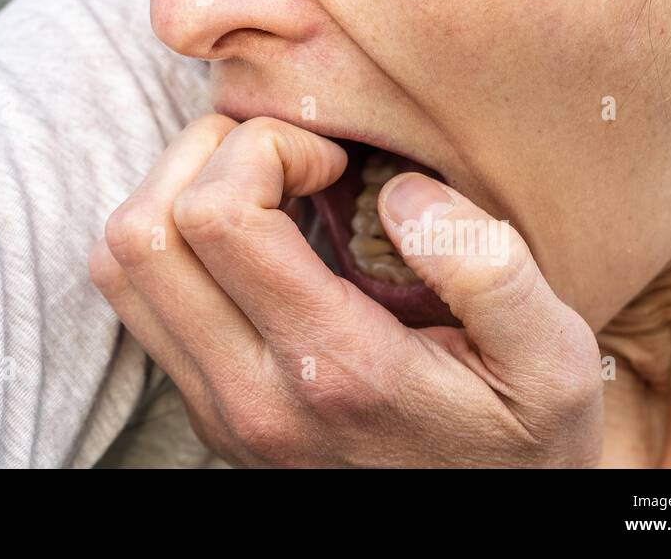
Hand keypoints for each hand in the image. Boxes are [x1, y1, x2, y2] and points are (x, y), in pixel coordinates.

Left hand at [89, 115, 603, 466]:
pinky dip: (170, 240)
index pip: (216, 217)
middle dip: (204, 156)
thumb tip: (393, 192)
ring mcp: (216, 406)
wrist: (490, 527)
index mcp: (334, 367)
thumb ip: (487, 268)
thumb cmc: (520, 441)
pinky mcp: (205, 407)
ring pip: (120, 265)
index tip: (332, 161)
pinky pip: (137, 299)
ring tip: (257, 184)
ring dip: (174, 194)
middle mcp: (250, 392)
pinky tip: (245, 233)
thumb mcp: (550, 361)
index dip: (264, 149)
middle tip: (284, 157)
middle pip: (141, 234)